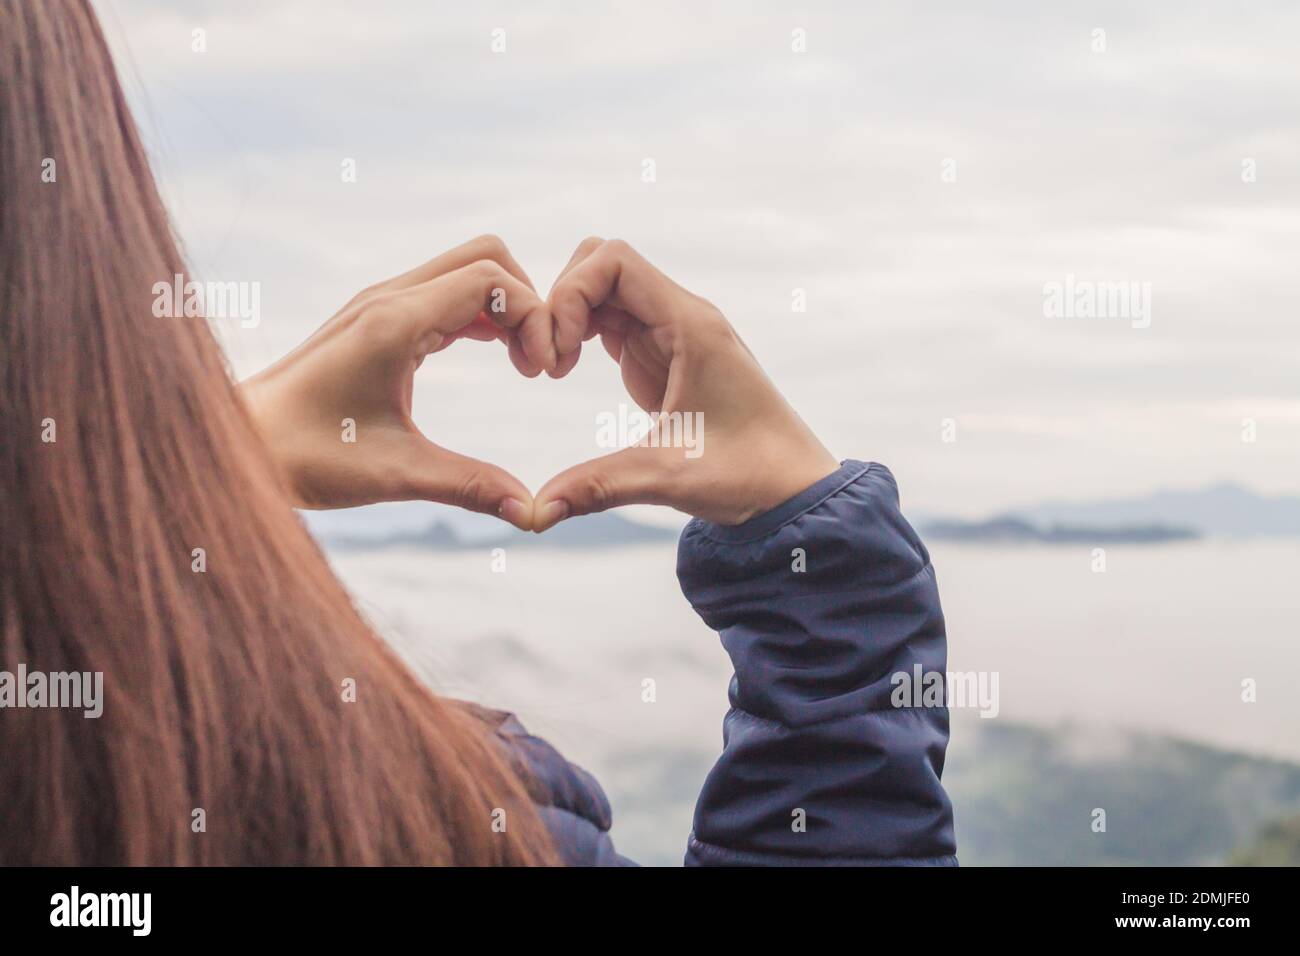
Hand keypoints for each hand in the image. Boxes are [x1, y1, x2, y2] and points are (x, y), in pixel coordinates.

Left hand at [240, 235, 552, 528]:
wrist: (240, 444)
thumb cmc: (306, 458)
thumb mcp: (395, 475)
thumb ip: (469, 486)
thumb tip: (531, 513)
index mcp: (395, 322)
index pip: (491, 280)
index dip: (534, 319)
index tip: (542, 375)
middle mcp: (389, 299)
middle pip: (487, 256)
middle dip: (527, 302)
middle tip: (537, 364)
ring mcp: (381, 304)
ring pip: (468, 270)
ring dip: (505, 308)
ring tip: (523, 366)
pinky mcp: (378, 319)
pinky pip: (446, 293)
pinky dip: (481, 315)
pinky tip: (495, 358)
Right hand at [534, 238, 839, 530]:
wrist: (791, 488)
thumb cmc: (747, 474)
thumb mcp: (667, 477)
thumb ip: (599, 485)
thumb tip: (538, 513)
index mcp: (691, 325)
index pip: (614, 261)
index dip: (571, 293)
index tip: (559, 354)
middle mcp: (682, 317)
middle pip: (602, 263)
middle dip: (562, 302)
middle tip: (548, 362)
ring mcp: (672, 332)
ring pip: (603, 289)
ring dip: (567, 318)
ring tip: (553, 370)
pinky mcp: (662, 354)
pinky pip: (612, 319)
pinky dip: (580, 334)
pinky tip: (565, 372)